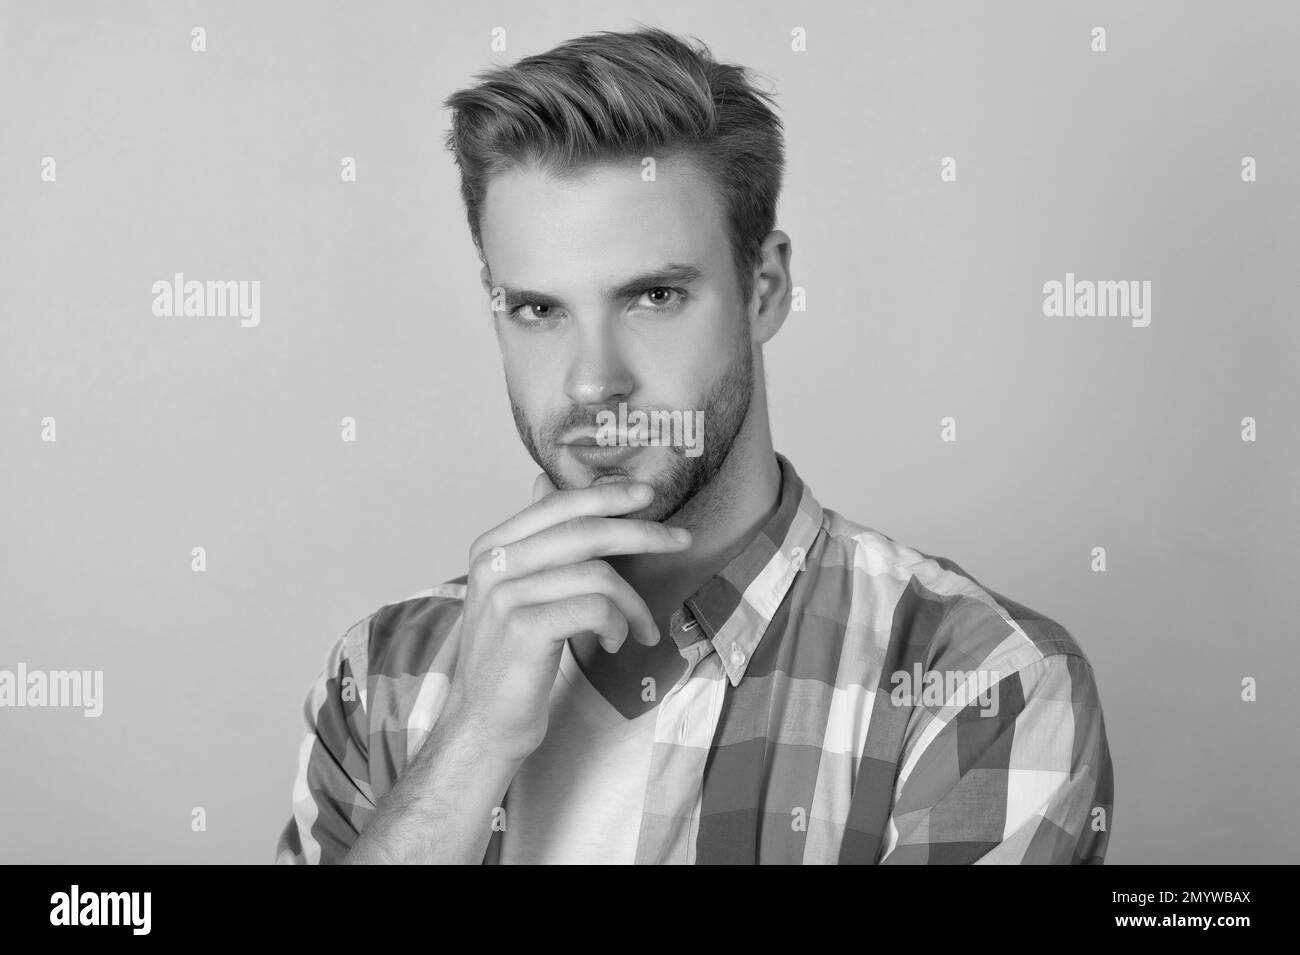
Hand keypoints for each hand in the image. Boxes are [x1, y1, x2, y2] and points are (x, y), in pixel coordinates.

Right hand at [442, 474, 691, 764]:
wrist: (483, 724)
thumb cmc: (511, 660)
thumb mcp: (516, 591)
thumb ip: (534, 541)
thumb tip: (543, 481)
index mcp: (492, 546)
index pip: (559, 504)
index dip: (608, 496)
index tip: (649, 496)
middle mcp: (493, 563)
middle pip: (584, 531)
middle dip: (642, 533)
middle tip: (681, 541)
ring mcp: (505, 595)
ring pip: (597, 574)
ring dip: (633, 604)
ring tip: (641, 629)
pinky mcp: (524, 628)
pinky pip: (595, 608)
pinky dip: (617, 625)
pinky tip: (613, 644)